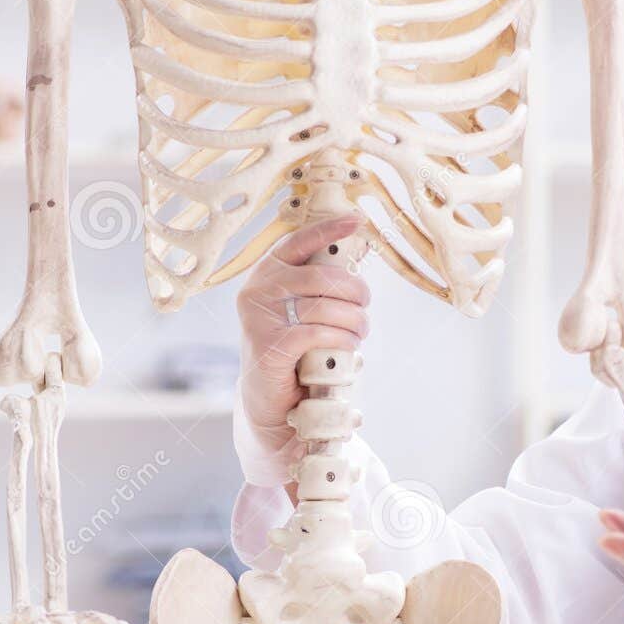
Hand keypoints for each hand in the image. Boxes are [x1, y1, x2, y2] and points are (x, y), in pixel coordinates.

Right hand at [236, 217, 369, 476]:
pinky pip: (319, 333)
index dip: (330, 230)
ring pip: (326, 307)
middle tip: (366, 308)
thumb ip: (318, 287)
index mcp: (266, 273)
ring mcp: (259, 317)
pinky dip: (343, 340)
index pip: (300, 242)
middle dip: (356, 292)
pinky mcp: (269, 345)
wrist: (268, 400)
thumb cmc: (292, 350)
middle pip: (324, 277)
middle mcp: (258, 290)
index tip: (357, 222)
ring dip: (355, 321)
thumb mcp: (301, 310)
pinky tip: (350, 347)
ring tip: (361, 332)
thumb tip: (355, 262)